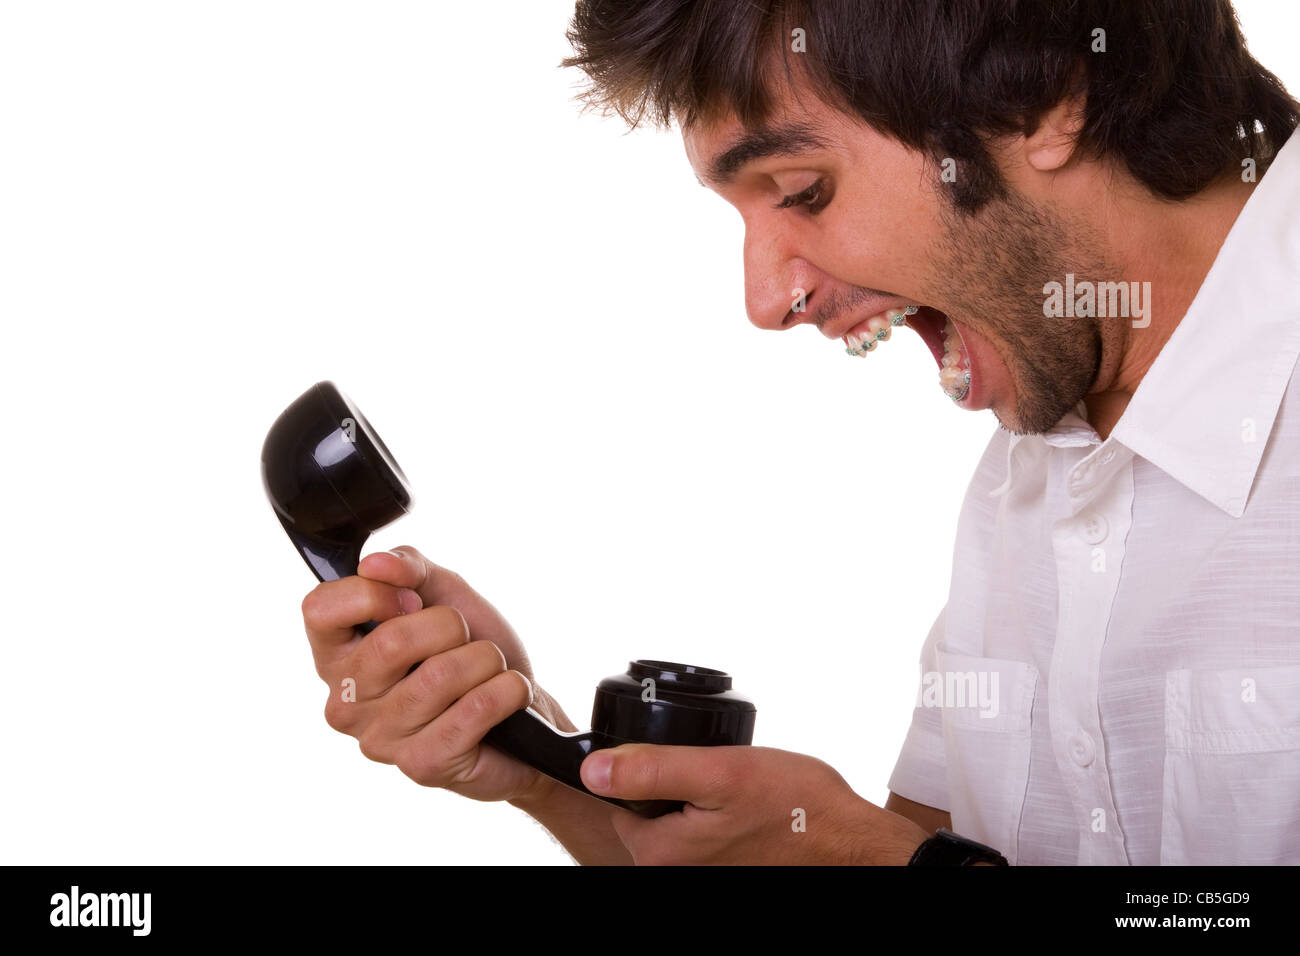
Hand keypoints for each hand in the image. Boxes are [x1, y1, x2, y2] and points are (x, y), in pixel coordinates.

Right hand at [300, 545, 573, 804]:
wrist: (522, 708)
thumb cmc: (470, 649)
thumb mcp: (441, 592)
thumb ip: (407, 567)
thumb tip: (374, 564)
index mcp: (338, 656)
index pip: (319, 610)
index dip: (373, 593)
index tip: (412, 600)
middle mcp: (345, 702)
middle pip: (391, 642)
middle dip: (449, 626)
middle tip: (465, 638)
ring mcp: (380, 740)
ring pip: (440, 675)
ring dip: (485, 659)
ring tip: (489, 668)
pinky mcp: (423, 765)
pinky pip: (473, 709)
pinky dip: (506, 690)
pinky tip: (507, 694)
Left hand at [578, 745, 929, 864]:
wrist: (851, 844)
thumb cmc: (797, 809)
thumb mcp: (720, 772)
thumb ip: (651, 769)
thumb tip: (592, 769)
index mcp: (660, 854)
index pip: (621, 797)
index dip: (653, 768)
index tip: (693, 764)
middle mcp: (672, 874)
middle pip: (648, 809)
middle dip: (680, 786)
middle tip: (726, 781)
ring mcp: (700, 874)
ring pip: (677, 821)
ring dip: (703, 802)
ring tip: (742, 799)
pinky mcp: (723, 870)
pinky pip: (704, 837)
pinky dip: (720, 820)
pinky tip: (749, 815)